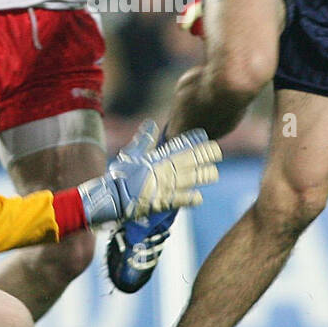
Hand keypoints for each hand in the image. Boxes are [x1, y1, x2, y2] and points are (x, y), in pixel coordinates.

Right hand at [76, 120, 221, 224]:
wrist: (109, 198)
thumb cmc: (119, 176)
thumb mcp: (130, 155)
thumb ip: (143, 140)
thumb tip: (151, 124)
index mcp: (156, 158)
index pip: (179, 147)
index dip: (194, 142)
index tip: (206, 137)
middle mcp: (162, 170)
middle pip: (189, 161)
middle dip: (204, 156)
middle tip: (217, 152)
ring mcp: (164, 186)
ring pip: (190, 179)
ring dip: (203, 176)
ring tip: (213, 173)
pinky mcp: (162, 202)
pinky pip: (181, 200)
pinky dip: (190, 199)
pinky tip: (199, 197)